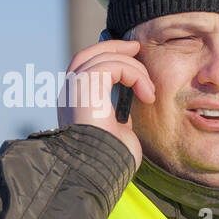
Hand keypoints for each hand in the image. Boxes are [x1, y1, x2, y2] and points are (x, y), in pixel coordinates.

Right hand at [57, 38, 155, 167]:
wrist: (97, 172)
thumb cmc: (109, 163)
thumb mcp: (117, 135)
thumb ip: (119, 118)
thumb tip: (128, 111)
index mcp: (75, 105)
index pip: (85, 69)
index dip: (107, 57)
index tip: (131, 57)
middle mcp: (70, 94)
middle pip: (87, 55)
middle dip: (113, 46)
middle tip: (136, 47)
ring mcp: (75, 90)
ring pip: (102, 57)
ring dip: (132, 67)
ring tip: (148, 89)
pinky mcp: (86, 87)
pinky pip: (113, 65)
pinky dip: (134, 74)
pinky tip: (146, 94)